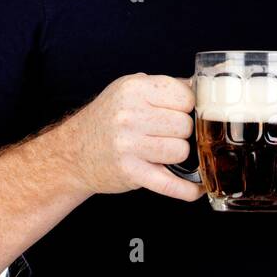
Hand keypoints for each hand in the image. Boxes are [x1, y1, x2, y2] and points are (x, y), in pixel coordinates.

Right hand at [62, 73, 203, 201]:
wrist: (73, 152)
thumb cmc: (107, 118)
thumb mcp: (130, 89)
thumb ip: (166, 86)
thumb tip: (203, 87)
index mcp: (134, 88)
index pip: (185, 97)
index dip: (187, 106)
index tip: (179, 112)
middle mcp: (130, 115)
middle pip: (185, 125)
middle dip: (181, 131)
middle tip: (164, 133)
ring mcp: (129, 145)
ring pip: (181, 151)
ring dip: (177, 154)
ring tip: (161, 151)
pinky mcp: (131, 173)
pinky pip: (171, 184)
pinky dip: (187, 189)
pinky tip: (197, 188)